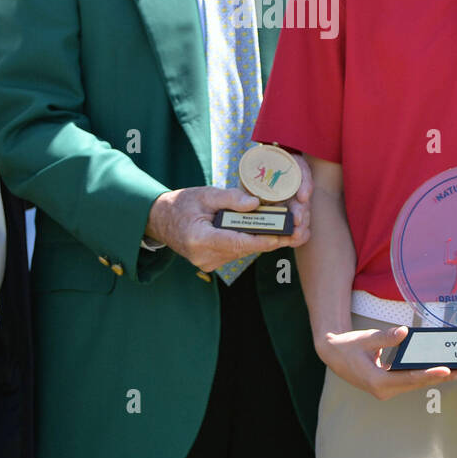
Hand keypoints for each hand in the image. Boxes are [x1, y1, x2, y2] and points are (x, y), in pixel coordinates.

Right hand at [146, 184, 309, 271]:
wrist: (160, 221)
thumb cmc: (181, 204)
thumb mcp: (204, 194)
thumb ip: (230, 198)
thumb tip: (255, 203)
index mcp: (200, 239)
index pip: (238, 242)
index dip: (263, 239)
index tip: (284, 235)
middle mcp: (205, 257)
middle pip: (246, 248)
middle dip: (271, 238)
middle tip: (297, 229)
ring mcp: (209, 263)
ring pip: (244, 251)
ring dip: (262, 239)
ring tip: (286, 225)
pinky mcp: (212, 263)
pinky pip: (237, 252)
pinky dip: (250, 241)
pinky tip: (266, 230)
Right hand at [316, 325, 456, 399]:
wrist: (333, 354)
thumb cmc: (349, 346)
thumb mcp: (367, 338)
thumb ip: (386, 337)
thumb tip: (404, 332)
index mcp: (377, 381)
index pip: (409, 379)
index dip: (429, 374)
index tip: (445, 370)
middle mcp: (383, 390)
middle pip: (416, 384)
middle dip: (438, 377)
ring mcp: (385, 390)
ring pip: (414, 384)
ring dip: (432, 377)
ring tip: (454, 372)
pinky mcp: (387, 386)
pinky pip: (408, 381)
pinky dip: (422, 375)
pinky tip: (436, 370)